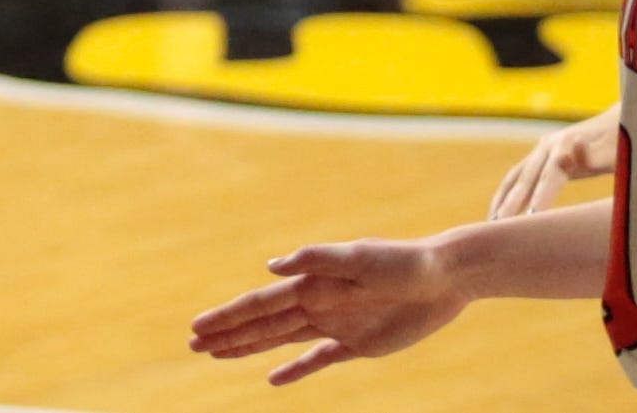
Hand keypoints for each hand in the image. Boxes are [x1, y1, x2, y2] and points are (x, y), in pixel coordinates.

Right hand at [188, 242, 465, 384]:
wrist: (443, 277)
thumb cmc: (402, 262)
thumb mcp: (361, 257)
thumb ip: (317, 260)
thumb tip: (271, 267)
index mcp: (310, 285)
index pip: (259, 305)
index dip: (227, 318)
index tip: (197, 327)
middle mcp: (315, 304)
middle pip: (261, 325)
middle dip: (227, 334)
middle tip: (193, 344)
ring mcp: (334, 325)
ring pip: (280, 340)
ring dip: (249, 347)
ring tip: (216, 354)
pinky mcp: (358, 345)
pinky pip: (318, 360)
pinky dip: (295, 370)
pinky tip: (273, 379)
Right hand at [489, 113, 618, 219]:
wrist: (622, 121)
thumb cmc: (625, 141)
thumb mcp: (617, 149)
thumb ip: (596, 152)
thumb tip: (574, 144)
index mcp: (565, 144)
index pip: (549, 176)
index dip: (540, 198)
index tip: (531, 220)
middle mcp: (548, 145)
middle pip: (526, 178)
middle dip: (511, 203)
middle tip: (499, 226)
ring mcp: (543, 149)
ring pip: (516, 176)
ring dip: (503, 198)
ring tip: (491, 222)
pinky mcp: (544, 156)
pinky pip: (521, 177)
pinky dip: (509, 193)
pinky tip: (502, 211)